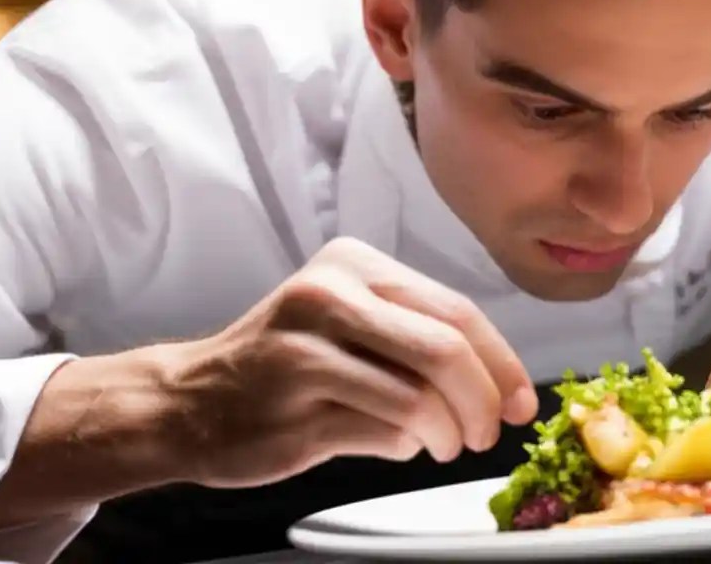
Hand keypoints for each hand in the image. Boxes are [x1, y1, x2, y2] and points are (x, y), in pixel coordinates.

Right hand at [162, 236, 538, 487]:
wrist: (186, 402)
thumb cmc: (287, 362)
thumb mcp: (349, 319)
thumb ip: (420, 337)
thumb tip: (506, 386)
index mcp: (352, 264)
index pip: (456, 310)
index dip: (503, 361)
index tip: (524, 400)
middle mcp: (327, 295)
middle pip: (446, 350)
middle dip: (484, 401)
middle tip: (491, 433)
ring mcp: (305, 352)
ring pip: (420, 398)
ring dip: (448, 433)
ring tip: (445, 445)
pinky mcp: (294, 411)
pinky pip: (384, 433)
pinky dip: (408, 446)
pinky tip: (401, 444)